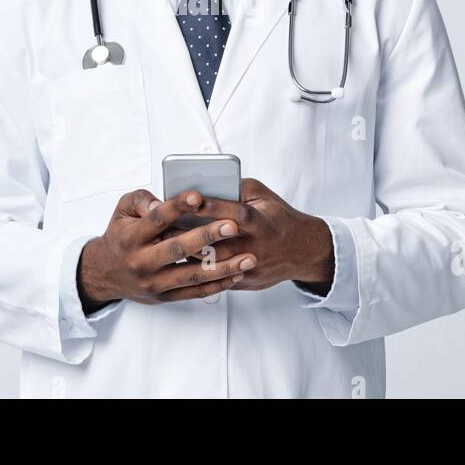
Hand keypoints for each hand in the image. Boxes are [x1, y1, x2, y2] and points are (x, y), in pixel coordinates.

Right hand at [77, 189, 257, 309]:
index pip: (156, 219)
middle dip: (207, 237)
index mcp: (131, 236)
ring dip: (223, 267)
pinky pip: (195, 292)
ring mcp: (154, 282)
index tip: (198, 196)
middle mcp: (142, 261)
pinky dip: (217, 285)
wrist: (106, 274)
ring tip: (249, 257)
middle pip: (178, 248)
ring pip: (192, 275)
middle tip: (232, 225)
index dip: (177, 207)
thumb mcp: (122, 211)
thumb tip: (161, 201)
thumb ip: (141, 200)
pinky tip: (237, 275)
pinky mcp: (165, 297)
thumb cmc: (121, 235)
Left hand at [159, 179, 334, 293]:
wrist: (302, 251)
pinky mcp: (243, 281)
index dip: (209, 206)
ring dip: (187, 254)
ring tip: (164, 246)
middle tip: (162, 228)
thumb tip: (208, 183)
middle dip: (188, 234)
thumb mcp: (263, 196)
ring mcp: (248, 267)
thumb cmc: (277, 218)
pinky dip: (197, 269)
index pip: (231, 212)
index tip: (188, 199)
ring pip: (211, 264)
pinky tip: (178, 261)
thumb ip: (237, 187)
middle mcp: (253, 246)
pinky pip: (215, 278)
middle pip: (216, 242)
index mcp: (258, 221)